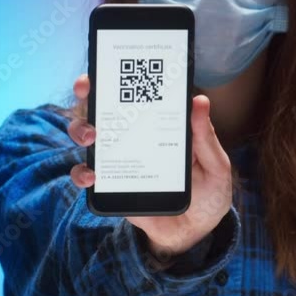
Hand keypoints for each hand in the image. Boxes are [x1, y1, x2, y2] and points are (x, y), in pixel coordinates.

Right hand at [67, 74, 232, 258]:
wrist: (196, 232)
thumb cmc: (208, 192)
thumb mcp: (215, 164)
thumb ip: (205, 137)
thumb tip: (199, 100)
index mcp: (159, 123)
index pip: (135, 92)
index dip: (118, 74)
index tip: (108, 62)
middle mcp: (133, 135)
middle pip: (102, 106)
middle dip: (87, 92)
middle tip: (88, 89)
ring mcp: (119, 159)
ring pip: (86, 135)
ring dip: (81, 129)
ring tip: (92, 136)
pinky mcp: (110, 186)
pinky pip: (86, 175)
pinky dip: (82, 173)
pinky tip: (91, 174)